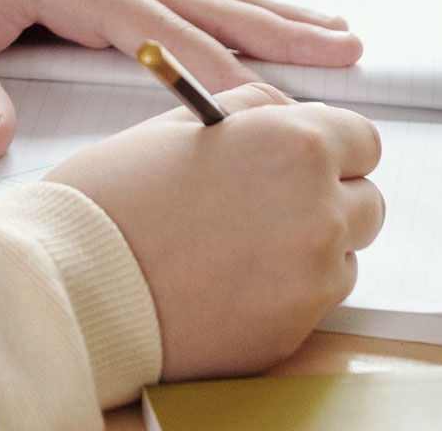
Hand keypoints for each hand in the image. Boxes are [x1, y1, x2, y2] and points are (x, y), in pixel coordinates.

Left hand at [0, 0, 361, 160]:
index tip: (273, 109)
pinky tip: (254, 24)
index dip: (216, 70)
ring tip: (337, 33)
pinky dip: (222, 14)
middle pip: (202, 2)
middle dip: (276, 29)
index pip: (159, 31)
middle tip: (351, 49)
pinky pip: (171, 2)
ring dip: (264, 15)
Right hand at [46, 84, 385, 379]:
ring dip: (309, 247)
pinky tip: (226, 282)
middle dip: (328, 198)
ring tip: (235, 245)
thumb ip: (249, 111)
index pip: (363, 140)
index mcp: (294, 144)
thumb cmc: (112, 197)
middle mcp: (319, 208)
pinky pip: (314, 302)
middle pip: (367, 201)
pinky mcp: (295, 329)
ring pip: (344, 254)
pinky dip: (285, 292)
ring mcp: (313, 276)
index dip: (331, 146)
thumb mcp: (177, 124)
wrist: (74, 281)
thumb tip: (286, 114)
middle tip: (267, 202)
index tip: (305, 157)